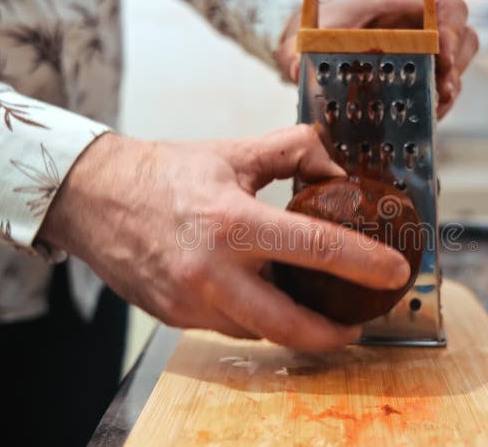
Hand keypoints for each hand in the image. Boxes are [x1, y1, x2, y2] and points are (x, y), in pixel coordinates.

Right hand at [38, 126, 410, 352]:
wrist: (93, 199)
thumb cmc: (164, 173)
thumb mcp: (233, 153)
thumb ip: (292, 151)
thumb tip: (337, 169)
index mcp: (231, 221)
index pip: (314, 246)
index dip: (363, 263)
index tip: (395, 273)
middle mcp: (210, 270)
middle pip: (288, 323)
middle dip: (332, 335)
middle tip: (355, 328)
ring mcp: (190, 301)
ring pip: (258, 332)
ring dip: (290, 326)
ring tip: (311, 311)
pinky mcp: (175, 317)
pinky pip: (228, 328)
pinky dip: (253, 319)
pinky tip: (263, 301)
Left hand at [276, 0, 478, 118]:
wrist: (321, 47)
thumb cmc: (323, 31)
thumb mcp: (312, 36)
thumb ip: (302, 50)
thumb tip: (295, 69)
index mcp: (403, 7)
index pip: (447, 9)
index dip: (453, 29)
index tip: (443, 54)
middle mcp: (423, 30)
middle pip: (464, 40)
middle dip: (457, 67)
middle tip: (441, 92)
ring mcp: (427, 56)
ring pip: (457, 70)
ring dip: (448, 91)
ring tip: (433, 111)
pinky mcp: (424, 81)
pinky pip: (441, 93)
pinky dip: (435, 107)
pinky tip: (422, 121)